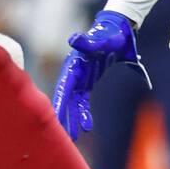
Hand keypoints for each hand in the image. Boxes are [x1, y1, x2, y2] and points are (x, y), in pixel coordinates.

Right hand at [52, 10, 149, 139]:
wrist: (116, 31)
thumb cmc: (108, 35)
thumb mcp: (101, 39)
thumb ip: (87, 42)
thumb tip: (73, 39)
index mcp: (73, 65)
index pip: (63, 87)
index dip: (59, 102)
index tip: (54, 117)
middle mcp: (73, 74)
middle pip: (65, 99)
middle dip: (64, 117)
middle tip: (63, 136)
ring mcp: (79, 79)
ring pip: (73, 103)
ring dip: (73, 119)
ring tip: (74, 137)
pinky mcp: (86, 82)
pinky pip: (83, 101)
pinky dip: (84, 113)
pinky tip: (87, 126)